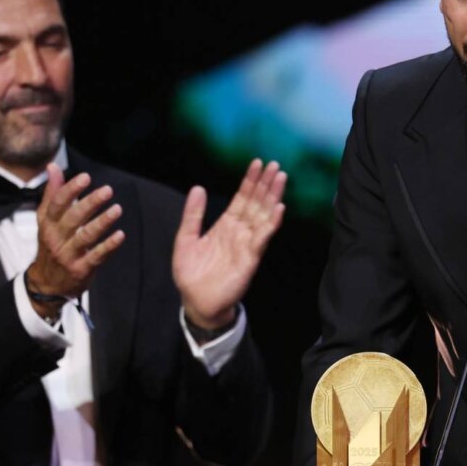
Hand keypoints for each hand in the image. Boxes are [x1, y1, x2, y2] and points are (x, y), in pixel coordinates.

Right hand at [27, 165, 124, 317]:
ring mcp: (68, 255)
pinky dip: (108, 246)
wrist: (46, 284)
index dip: (71, 189)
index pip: (57, 204)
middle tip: (107, 191)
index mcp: (47, 224)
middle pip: (73, 218)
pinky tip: (120, 235)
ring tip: (117, 209)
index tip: (86, 177)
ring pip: (85, 236)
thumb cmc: (50, 245)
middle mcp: (56, 238)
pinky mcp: (81, 269)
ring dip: (102, 222)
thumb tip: (53, 167)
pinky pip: (96, 256)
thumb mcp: (46, 221)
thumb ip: (52, 194)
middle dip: (90, 203)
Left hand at [174, 159, 285, 331]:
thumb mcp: (185, 239)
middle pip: (256, 203)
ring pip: (263, 215)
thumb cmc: (191, 274)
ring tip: (280, 178)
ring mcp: (247, 244)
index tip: (257, 163)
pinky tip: (279, 208)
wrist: (197, 302)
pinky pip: (263, 237)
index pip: (241, 198)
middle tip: (275, 165)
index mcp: (225, 225)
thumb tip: (198, 187)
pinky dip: (272, 222)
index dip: (249, 181)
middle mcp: (240, 232)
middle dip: (265, 184)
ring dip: (272, 197)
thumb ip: (193, 214)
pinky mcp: (250, 258)